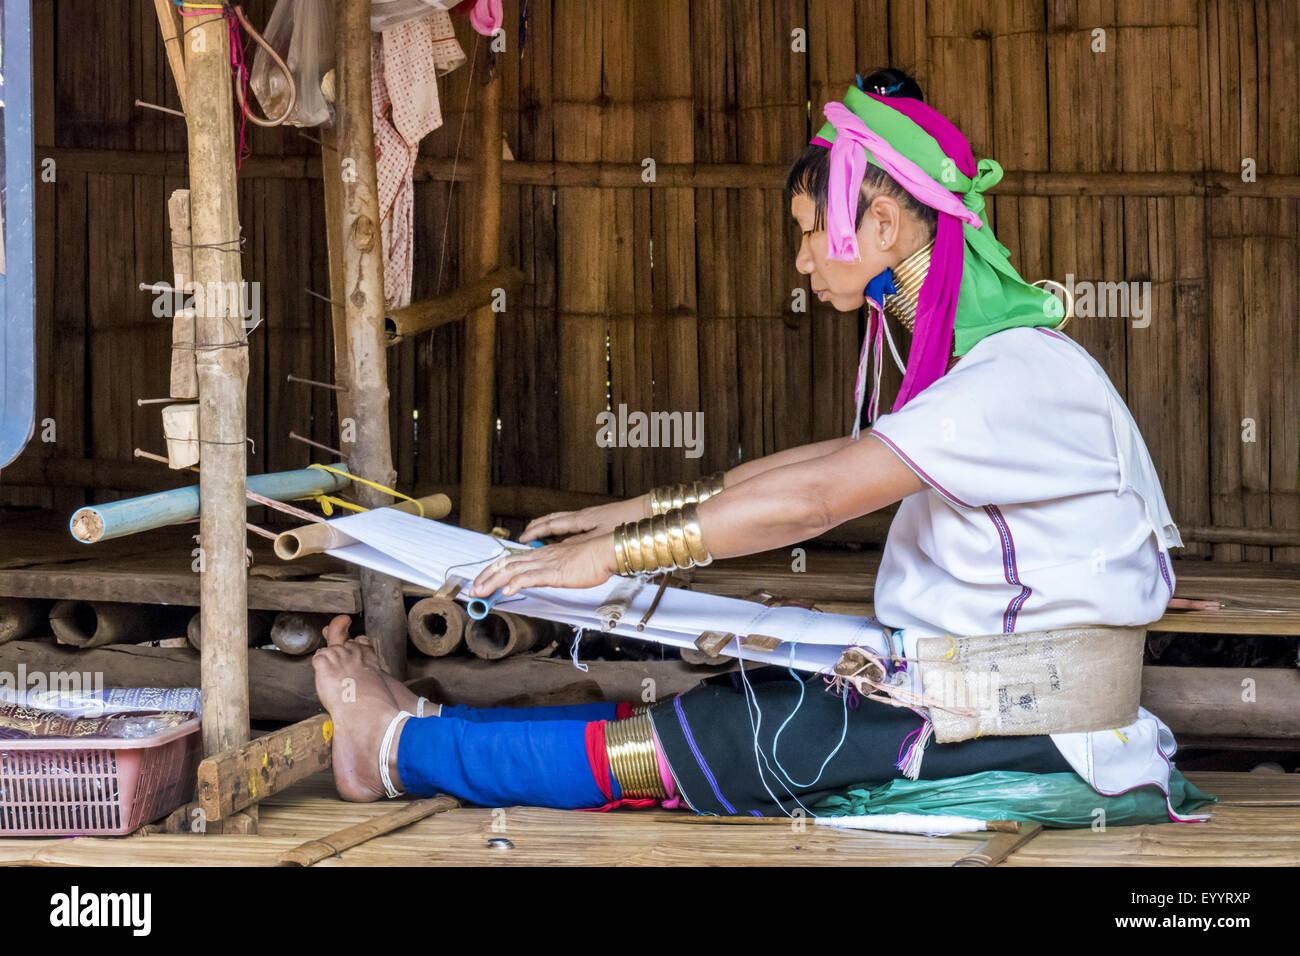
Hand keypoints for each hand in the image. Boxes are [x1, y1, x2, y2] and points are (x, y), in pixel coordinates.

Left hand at [468, 534, 618, 597]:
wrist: (607, 551)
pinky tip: (506, 591)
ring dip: (493, 582)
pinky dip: (515, 583)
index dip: (493, 571)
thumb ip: (552, 569)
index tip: (483, 580)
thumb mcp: (567, 564)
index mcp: (542, 554)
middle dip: (486, 577)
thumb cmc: (592, 559)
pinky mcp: (554, 573)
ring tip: (480, 592)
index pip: (510, 560)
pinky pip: (530, 578)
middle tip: (473, 589)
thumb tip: (542, 576)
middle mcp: (540, 557)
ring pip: (512, 571)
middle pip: (505, 564)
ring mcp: (545, 564)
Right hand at [518, 497, 647, 543]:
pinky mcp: (598, 519)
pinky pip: (572, 522)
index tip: (523, 538)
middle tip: (525, 535)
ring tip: (538, 533)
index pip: (551, 524)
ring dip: (548, 526)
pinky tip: (565, 534)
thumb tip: (559, 550)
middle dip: (537, 527)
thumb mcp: (600, 538)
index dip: (535, 532)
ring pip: (562, 519)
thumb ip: (579, 545)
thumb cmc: (627, 524)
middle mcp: (582, 515)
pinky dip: (562, 527)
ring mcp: (590, 516)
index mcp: (581, 519)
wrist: (646, 514)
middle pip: (553, 519)